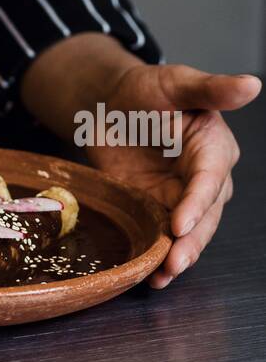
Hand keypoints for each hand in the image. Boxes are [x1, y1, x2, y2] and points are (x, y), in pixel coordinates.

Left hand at [85, 62, 260, 287]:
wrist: (109, 104)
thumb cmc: (146, 89)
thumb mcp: (176, 83)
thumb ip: (211, 89)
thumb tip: (251, 84)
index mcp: (215, 148)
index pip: (210, 180)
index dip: (197, 203)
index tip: (180, 223)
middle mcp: (205, 180)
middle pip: (204, 216)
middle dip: (191, 242)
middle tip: (173, 263)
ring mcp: (182, 199)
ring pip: (189, 234)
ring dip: (178, 257)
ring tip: (162, 277)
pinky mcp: (158, 209)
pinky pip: (164, 238)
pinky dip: (158, 258)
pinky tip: (151, 277)